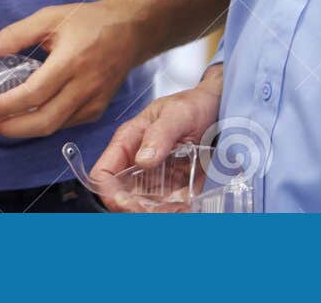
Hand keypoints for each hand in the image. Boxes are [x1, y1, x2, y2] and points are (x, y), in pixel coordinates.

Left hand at [0, 0, 144, 138]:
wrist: (130, 30)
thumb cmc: (88, 21)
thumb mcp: (50, 17)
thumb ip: (15, 34)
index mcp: (71, 61)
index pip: (33, 94)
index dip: (5, 106)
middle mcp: (84, 86)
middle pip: (43, 121)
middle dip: (10, 127)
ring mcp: (93, 102)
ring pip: (54, 128)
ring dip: (24, 130)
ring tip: (1, 120)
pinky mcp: (98, 110)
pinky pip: (65, 125)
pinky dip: (43, 125)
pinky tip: (27, 116)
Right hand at [90, 66, 222, 210]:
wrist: (217, 108)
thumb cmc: (192, 105)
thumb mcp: (177, 114)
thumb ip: (160, 134)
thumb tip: (142, 160)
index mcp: (129, 142)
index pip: (103, 174)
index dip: (110, 194)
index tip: (128, 205)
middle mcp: (137, 162)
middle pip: (122, 197)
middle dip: (136, 210)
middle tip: (159, 213)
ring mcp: (155, 176)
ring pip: (144, 206)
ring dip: (158, 215)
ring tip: (178, 211)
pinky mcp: (173, 185)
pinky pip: (168, 206)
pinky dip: (175, 212)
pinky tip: (188, 207)